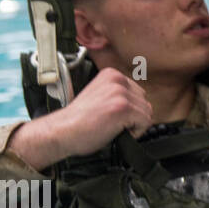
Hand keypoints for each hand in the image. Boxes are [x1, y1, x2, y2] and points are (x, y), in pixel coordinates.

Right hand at [8, 67, 152, 169]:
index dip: (129, 111)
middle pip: (145, 104)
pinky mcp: (123, 107)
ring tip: (112, 126)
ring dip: (133, 126)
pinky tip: (115, 130)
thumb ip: (119, 95)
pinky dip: (134, 133)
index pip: (139, 95)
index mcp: (112, 74)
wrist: (62, 131)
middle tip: (111, 123)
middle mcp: (117, 79)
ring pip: (147, 114)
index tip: (111, 116)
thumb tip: (141, 105)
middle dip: (133, 118)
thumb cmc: (79, 121)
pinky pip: (145, 123)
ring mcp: (120, 92)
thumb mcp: (101, 97)